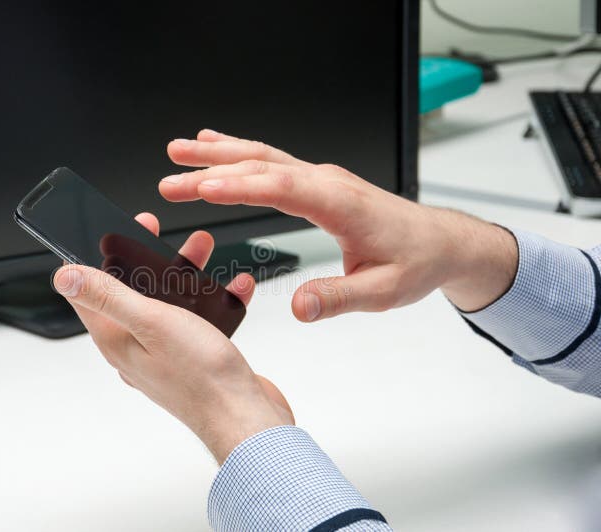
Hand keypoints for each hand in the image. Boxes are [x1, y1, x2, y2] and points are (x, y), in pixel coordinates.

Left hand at [53, 213, 293, 463]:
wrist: (246, 419)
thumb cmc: (201, 378)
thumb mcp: (150, 323)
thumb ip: (108, 296)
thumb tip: (64, 277)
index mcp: (117, 338)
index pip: (92, 290)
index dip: (100, 255)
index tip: (118, 231)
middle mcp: (136, 346)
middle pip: (134, 291)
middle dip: (152, 258)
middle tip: (165, 236)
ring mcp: (165, 353)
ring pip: (169, 302)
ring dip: (186, 274)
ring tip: (203, 250)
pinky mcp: (194, 358)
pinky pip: (199, 319)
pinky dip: (214, 300)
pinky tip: (232, 288)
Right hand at [159, 129, 518, 316]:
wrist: (440, 242)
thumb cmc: (415, 262)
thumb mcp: (383, 291)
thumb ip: (338, 297)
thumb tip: (299, 307)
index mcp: (340, 204)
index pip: (283, 187)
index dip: (240, 186)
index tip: (202, 189)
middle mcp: (327, 182)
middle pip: (262, 166)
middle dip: (212, 170)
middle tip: (170, 179)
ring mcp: (321, 178)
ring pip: (264, 156)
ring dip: (220, 152)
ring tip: (180, 150)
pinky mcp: (318, 182)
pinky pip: (273, 160)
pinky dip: (241, 151)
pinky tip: (219, 147)